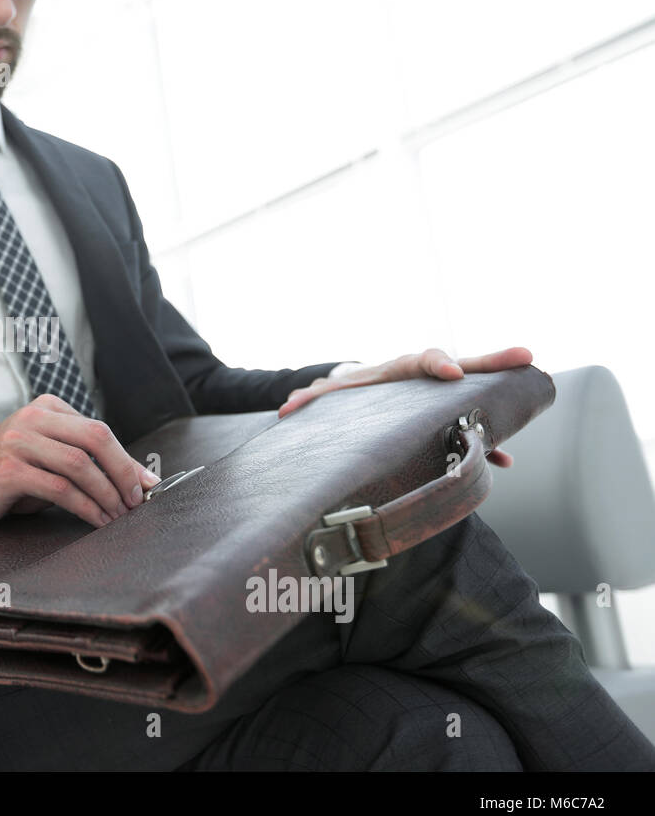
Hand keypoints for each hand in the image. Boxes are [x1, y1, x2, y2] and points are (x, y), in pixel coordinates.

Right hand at [0, 394, 161, 528]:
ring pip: (80, 464)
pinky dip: (85, 507)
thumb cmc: (11, 472)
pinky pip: (60, 489)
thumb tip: (137, 477)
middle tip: (136, 499)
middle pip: (95, 438)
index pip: (98, 430)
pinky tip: (95, 519)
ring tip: (117, 514)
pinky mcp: (10, 470)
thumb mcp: (50, 457)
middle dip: (123, 471)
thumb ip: (87, 460)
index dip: (126, 459)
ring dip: (106, 494)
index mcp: (47, 407)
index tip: (145, 484)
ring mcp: (19, 441)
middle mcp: (33, 418)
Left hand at [276, 346, 534, 467]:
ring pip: (475, 390)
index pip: (419, 360)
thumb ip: (311, 400)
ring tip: (529, 387)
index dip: (436, 364)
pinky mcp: (445, 417)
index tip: (451, 373)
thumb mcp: (329, 397)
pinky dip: (487, 445)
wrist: (356, 395)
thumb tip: (286, 406)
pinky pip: (473, 426)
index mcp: (397, 371)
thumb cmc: (346, 396)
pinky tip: (504, 461)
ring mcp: (439, 395)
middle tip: (524, 354)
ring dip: (500, 392)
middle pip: (462, 365)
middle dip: (491, 360)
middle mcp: (422, 378)